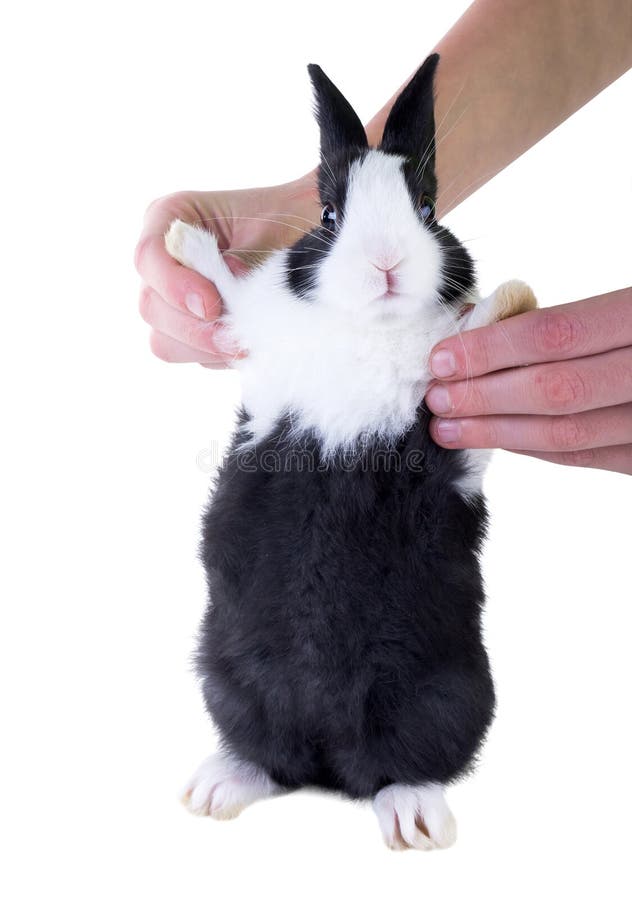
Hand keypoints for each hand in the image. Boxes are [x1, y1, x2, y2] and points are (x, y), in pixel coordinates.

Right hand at [135, 175, 317, 366]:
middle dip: (196, 327)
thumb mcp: (272, 219)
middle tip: (238, 329)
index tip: (211, 305)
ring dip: (209, 346)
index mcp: (173, 218)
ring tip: (248, 334)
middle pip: (151, 307)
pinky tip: (249, 340)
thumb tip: (210, 309)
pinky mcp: (195, 333)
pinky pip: (196, 358)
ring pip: (166, 342)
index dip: (174, 286)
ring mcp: (174, 301)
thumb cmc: (295, 220)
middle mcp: (164, 261)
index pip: (148, 256)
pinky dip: (224, 356)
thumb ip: (235, 258)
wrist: (320, 243)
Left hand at [426, 288, 631, 474]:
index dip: (492, 349)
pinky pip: (587, 455)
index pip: (557, 335)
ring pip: (569, 434)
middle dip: (484, 396)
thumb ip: (568, 313)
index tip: (442, 356)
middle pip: (556, 391)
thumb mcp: (629, 298)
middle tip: (435, 396)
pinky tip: (498, 437)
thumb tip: (480, 323)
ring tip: (449, 426)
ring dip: (498, 432)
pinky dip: (535, 448)